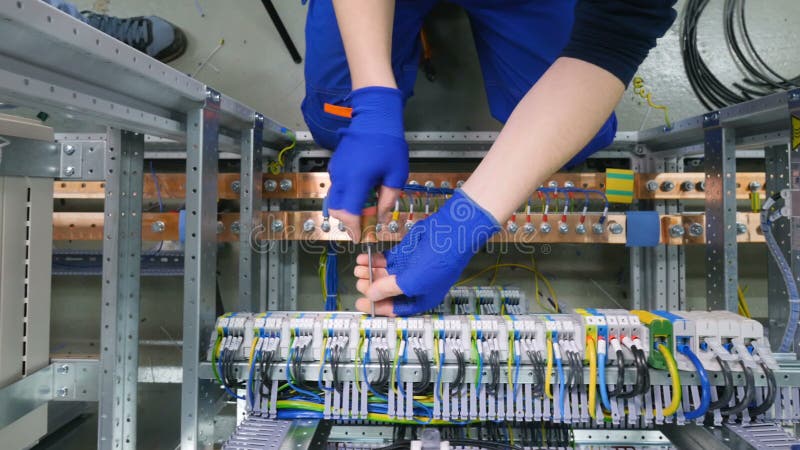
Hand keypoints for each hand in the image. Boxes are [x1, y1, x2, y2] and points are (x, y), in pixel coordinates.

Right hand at [328, 87, 408, 241]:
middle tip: (364, 225)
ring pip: (335, 198)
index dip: (353, 228)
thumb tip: (381, 218)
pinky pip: (338, 186)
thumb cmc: (389, 144)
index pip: (348, 213)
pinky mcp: (336, 164)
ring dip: (347, 208)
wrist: (374, 117)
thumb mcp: (396, 174)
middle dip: (347, 221)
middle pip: (336, 209)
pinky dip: (346, 196)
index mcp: (356, 180)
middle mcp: (341, 177)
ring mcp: (336, 170)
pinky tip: (363, 192)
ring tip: (367, 207)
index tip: (360, 237)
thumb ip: (388, 199)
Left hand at [353, 189, 499, 315]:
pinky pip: (385, 260)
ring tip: (358, 270)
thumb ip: (390, 289)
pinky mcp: (404, 253)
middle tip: (359, 283)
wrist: (450, 233)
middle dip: (372, 288)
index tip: (362, 304)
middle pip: (388, 291)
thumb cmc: (438, 262)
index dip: (379, 307)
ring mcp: (409, 268)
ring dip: (370, 273)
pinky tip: (363, 259)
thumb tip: (371, 295)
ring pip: (385, 274)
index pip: (397, 308)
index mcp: (422, 298)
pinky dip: (374, 260)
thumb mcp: (412, 282)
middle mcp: (415, 284)